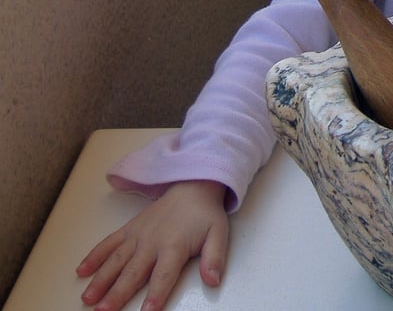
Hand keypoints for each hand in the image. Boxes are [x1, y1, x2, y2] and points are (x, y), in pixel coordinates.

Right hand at [76, 180, 228, 310]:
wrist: (193, 187)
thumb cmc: (204, 214)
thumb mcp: (218, 234)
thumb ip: (214, 258)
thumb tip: (213, 280)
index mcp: (174, 246)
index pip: (163, 275)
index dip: (155, 295)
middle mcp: (152, 242)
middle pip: (132, 272)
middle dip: (117, 294)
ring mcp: (137, 235)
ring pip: (116, 260)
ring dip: (101, 279)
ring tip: (88, 298)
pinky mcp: (129, 229)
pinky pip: (108, 243)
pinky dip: (94, 255)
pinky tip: (81, 271)